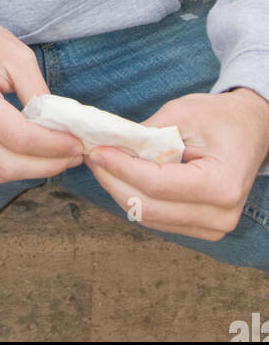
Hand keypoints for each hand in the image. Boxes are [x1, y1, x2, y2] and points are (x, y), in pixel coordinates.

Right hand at [0, 0, 83, 181]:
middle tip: (74, 155)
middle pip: (7, 164)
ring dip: (31, 169)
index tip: (77, 143)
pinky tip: (30, 151)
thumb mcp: (14, 53)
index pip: (18, 137)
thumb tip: (61, 126)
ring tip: (58, 155)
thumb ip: (37, 92)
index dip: (53, 146)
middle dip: (47, 165)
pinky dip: (11, 163)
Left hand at [84, 87, 268, 240]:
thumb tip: (110, 146)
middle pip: (149, 208)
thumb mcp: (183, 114)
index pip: (157, 184)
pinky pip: (159, 220)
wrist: (250, 131)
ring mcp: (213, 228)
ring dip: (121, 192)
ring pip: (150, 218)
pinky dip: (136, 199)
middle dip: (113, 182)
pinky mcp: (203, 229)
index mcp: (220, 185)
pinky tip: (122, 177)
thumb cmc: (219, 118)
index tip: (97, 151)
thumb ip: (147, 134)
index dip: (121, 168)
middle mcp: (220, 215)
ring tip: (103, 165)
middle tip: (93, 157)